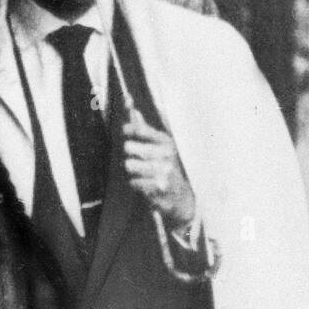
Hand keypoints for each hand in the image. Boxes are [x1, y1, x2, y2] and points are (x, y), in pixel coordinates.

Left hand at [123, 111, 194, 229]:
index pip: (142, 129)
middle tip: (140, 159)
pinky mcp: (158, 186)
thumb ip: (146, 131)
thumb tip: (132, 111)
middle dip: (130, 154)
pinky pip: (133, 181)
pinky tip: (149, 185)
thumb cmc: (169, 168)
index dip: (129, 129)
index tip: (125, 130)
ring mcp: (163, 171)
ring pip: (129, 165)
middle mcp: (166, 154)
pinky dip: (137, 184)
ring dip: (133, 171)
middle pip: (129, 147)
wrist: (184, 198)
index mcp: (168, 142)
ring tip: (145, 174)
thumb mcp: (163, 148)